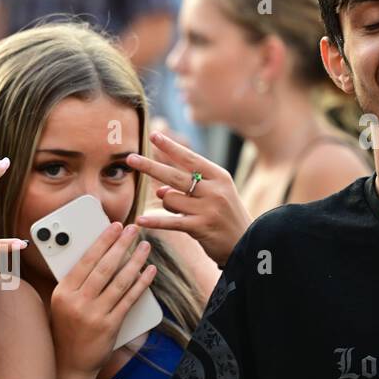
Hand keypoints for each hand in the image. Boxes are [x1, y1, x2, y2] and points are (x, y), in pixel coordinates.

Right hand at [49, 222, 155, 376]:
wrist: (70, 365)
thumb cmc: (67, 330)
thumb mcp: (62, 304)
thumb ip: (75, 282)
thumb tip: (97, 256)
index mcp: (62, 292)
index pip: (85, 260)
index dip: (102, 241)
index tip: (114, 226)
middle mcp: (77, 302)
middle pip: (104, 267)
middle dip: (120, 244)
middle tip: (133, 229)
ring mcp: (93, 315)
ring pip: (119, 281)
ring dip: (135, 261)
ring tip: (144, 247)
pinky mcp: (109, 326)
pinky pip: (128, 300)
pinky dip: (141, 284)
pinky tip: (149, 272)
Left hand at [129, 131, 251, 267]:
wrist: (248, 242)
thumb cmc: (226, 216)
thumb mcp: (214, 195)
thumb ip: (189, 189)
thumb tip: (160, 190)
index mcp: (218, 176)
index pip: (190, 158)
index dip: (170, 147)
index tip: (153, 135)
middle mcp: (214, 189)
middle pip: (174, 175)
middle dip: (150, 166)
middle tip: (130, 158)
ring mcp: (208, 208)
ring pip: (170, 199)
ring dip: (167, 205)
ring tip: (181, 211)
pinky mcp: (201, 227)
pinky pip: (171, 221)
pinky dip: (154, 221)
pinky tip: (140, 220)